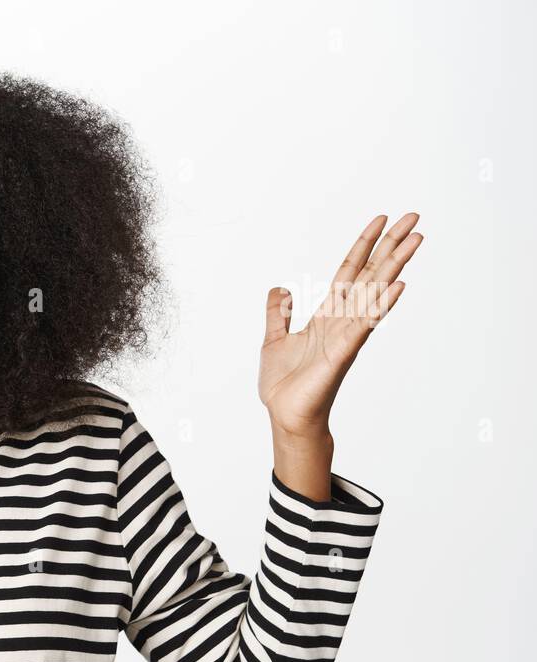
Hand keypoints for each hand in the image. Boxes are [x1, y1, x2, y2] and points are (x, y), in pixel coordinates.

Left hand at [258, 213, 422, 436]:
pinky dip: (380, 305)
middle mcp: (342, 320)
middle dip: (391, 246)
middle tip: (414, 216)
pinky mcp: (342, 353)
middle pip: (371, 275)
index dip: (364, 245)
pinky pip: (364, 325)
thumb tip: (280, 289)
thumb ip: (278, 314)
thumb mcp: (274, 339)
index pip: (349, 272)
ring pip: (374, 293)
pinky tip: (397, 286)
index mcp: (327, 315)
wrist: (285, 415)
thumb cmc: (285, 384)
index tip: (381, 219)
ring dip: (394, 266)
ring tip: (416, 240)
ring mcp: (346, 335)